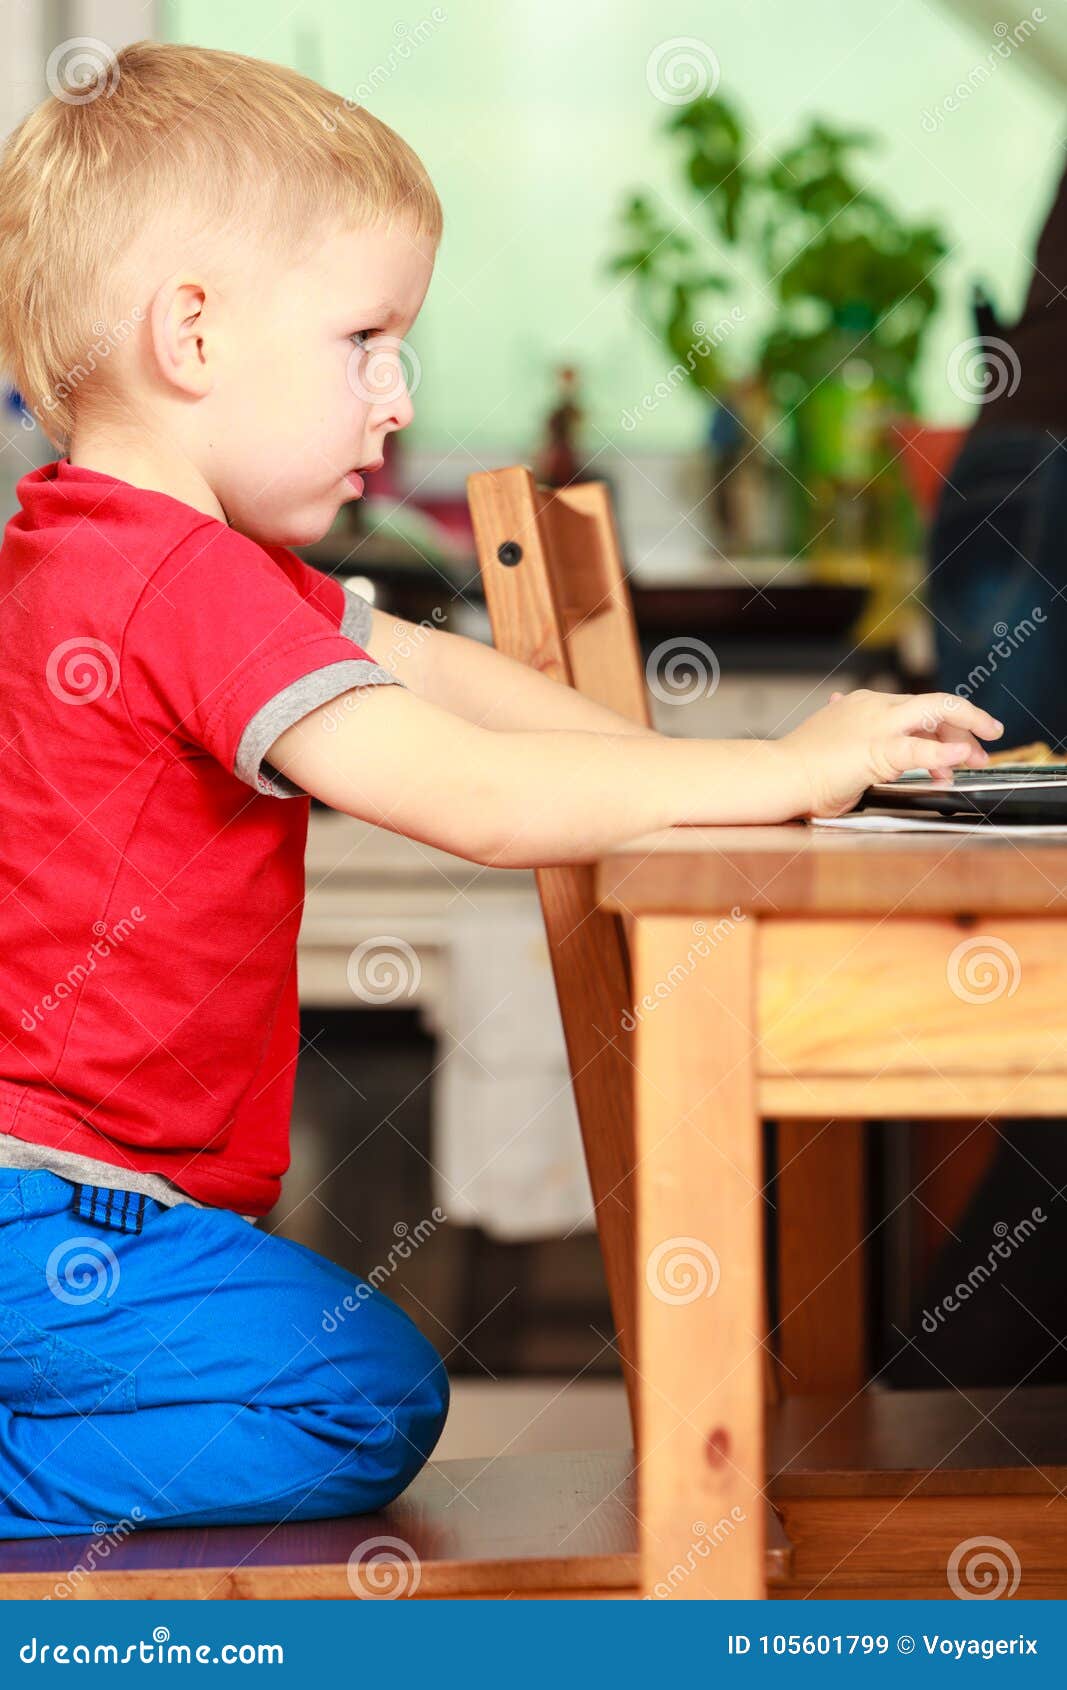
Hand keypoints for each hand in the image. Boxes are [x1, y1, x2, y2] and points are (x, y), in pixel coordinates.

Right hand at [781, 688, 1003, 818]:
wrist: (780, 776)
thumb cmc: (802, 765)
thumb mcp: (830, 734)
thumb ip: (843, 721)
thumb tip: (837, 702)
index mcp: (865, 703)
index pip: (918, 706)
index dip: (944, 725)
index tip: (958, 747)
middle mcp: (875, 705)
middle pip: (936, 704)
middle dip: (968, 722)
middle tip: (983, 749)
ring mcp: (877, 724)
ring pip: (937, 710)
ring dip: (967, 729)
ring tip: (979, 755)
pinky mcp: (876, 749)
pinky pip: (918, 747)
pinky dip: (943, 750)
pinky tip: (959, 757)